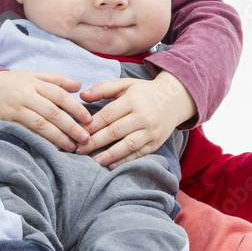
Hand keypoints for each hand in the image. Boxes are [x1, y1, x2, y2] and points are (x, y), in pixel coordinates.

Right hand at [0, 69, 91, 150]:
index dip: (75, 108)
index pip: (60, 95)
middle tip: (85, 138)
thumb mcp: (33, 75)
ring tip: (71, 147)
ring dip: (57, 137)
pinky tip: (52, 148)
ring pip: (40, 124)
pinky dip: (40, 141)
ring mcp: (15, 110)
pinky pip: (26, 133)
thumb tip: (79, 85)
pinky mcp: (7, 122)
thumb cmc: (11, 82)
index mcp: (35, 83)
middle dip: (70, 126)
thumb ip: (56, 80)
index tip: (88, 120)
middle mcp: (26, 95)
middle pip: (52, 112)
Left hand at [79, 71, 196, 168]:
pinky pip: (138, 154)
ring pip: (127, 145)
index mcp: (133, 100)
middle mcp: (143, 116)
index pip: (108, 114)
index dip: (92, 125)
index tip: (77, 131)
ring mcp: (150, 131)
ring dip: (109, 155)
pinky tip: (110, 166)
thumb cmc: (144, 92)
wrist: (174, 100)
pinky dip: (124, 161)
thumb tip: (82, 96)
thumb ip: (103, 88)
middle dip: (95, 142)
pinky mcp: (155, 143)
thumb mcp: (126, 84)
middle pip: (115, 131)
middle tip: (79, 149)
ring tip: (92, 161)